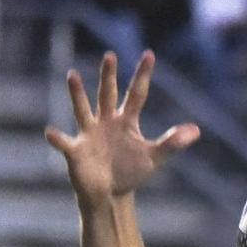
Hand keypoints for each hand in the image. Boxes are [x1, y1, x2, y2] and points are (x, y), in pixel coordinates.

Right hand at [44, 51, 199, 209]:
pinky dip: (58, 138)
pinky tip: (51, 132)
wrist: (110, 192)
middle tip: (110, 56)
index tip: (149, 54)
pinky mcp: (76, 150)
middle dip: (109, 77)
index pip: (137, 94)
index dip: (142, 75)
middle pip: (108, 94)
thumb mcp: (153, 157)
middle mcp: (106, 121)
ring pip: (82, 110)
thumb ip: (172, 143)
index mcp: (125, 121)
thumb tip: (196, 131)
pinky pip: (65, 142)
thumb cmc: (130, 170)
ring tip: (72, 76)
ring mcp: (89, 133)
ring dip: (78, 94)